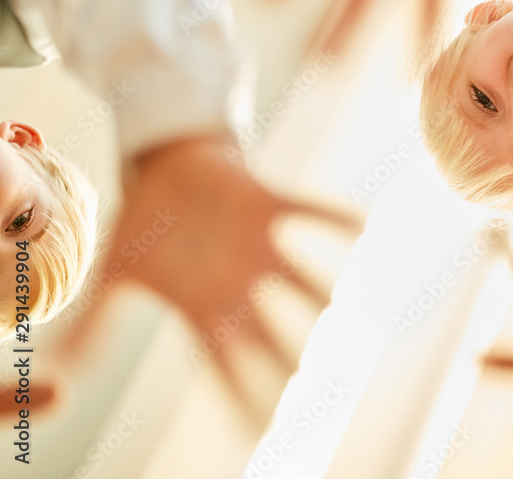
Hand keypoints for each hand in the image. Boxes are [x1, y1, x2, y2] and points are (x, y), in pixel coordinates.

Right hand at [95, 135, 362, 421]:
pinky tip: (363, 226)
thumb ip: (97, 323)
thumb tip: (64, 371)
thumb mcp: (118, 275)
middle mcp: (239, 282)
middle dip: (286, 356)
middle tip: (304, 381)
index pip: (224, 361)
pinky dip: (332, 218)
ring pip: (297, 276)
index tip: (260, 429)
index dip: (241, 392)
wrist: (169, 169)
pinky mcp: (265, 204)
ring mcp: (256, 245)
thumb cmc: (150, 227)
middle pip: (269, 330)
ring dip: (317, 289)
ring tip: (333, 305)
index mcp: (206, 305)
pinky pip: (306, 212)